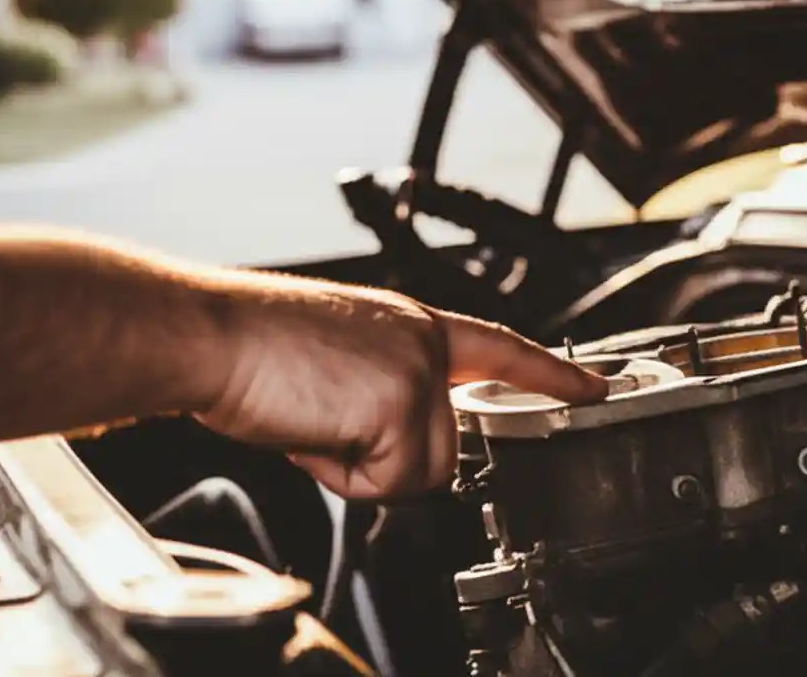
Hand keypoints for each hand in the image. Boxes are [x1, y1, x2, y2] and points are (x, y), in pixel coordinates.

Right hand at [196, 274, 606, 499]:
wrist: (212, 335)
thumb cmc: (252, 345)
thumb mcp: (337, 356)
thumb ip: (383, 387)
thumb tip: (386, 438)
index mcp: (410, 324)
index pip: (498, 347)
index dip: (549, 372)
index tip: (593, 387)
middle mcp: (423, 342)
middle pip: (446, 446)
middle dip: (387, 460)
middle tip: (328, 426)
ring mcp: (417, 371)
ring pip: (421, 471)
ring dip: (362, 469)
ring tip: (314, 423)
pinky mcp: (401, 403)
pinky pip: (387, 482)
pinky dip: (342, 476)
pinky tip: (312, 432)